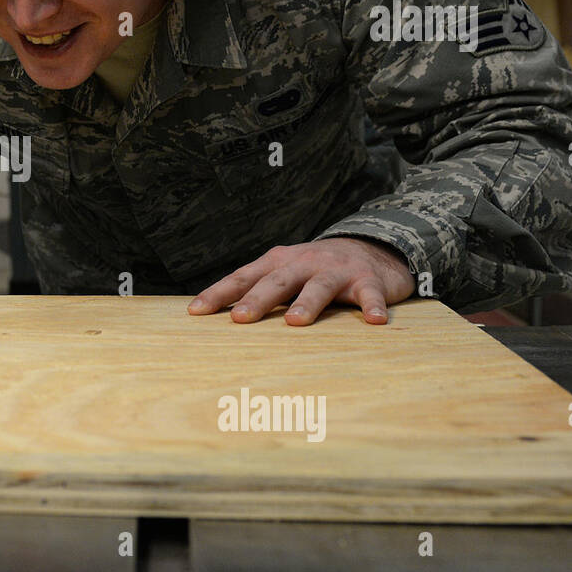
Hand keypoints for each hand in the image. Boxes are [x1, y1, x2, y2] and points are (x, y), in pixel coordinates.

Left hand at [187, 238, 415, 325]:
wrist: (370, 249)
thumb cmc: (314, 268)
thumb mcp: (283, 272)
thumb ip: (257, 289)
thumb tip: (217, 316)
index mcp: (278, 263)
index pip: (243, 278)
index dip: (219, 293)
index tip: (196, 312)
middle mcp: (303, 263)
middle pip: (277, 281)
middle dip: (257, 299)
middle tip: (240, 318)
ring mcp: (336, 271)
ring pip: (319, 286)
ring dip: (307, 304)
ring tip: (295, 323)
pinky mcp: (368, 280)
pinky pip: (370, 294)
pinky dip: (373, 306)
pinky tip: (375, 321)